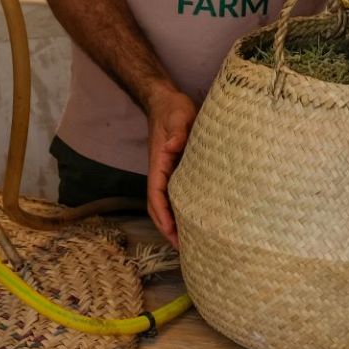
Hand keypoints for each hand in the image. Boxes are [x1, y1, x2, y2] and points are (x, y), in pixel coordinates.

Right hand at [144, 84, 197, 247]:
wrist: (165, 100)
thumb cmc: (173, 108)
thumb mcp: (178, 116)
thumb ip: (177, 131)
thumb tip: (172, 147)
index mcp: (159, 162)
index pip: (156, 194)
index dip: (163, 215)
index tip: (172, 232)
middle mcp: (159, 171)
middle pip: (157, 206)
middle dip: (167, 228)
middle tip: (183, 248)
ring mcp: (165, 172)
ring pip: (164, 204)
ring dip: (171, 223)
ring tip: (188, 242)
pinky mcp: (173, 170)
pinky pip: (173, 195)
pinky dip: (178, 211)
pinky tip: (191, 219)